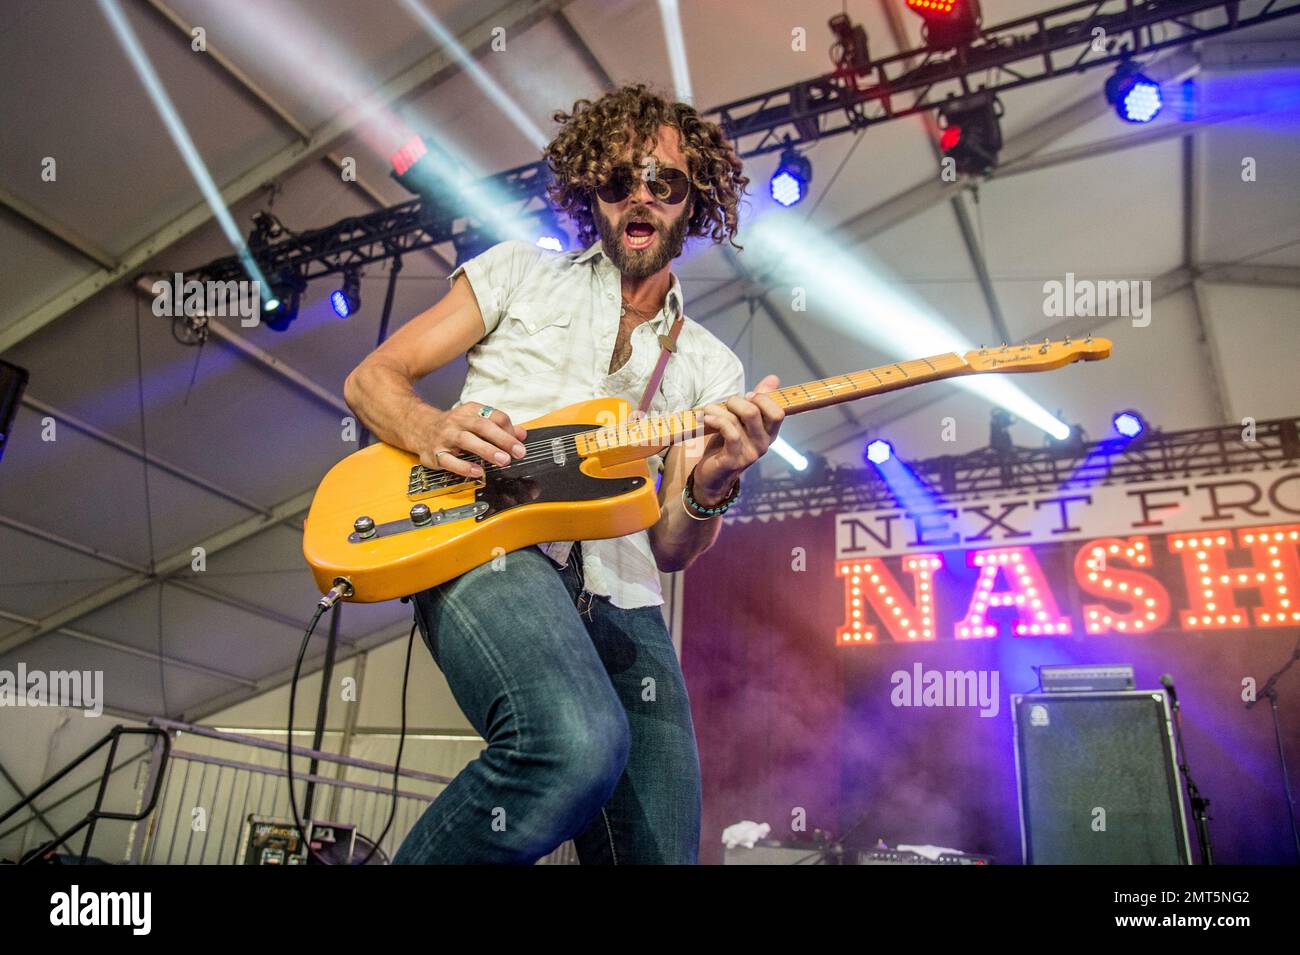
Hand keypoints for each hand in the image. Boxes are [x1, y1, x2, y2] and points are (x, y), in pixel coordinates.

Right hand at [420, 403, 527, 478]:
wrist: (419, 427)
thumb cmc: (453, 426)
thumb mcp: (475, 420)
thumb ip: (499, 427)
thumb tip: (521, 434)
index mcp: (470, 411)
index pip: (494, 416)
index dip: (509, 429)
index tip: (519, 442)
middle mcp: (457, 422)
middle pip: (482, 426)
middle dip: (502, 439)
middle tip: (518, 452)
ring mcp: (445, 437)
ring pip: (466, 441)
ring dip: (487, 451)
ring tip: (503, 461)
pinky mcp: (435, 453)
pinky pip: (449, 460)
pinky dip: (464, 466)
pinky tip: (477, 471)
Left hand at [694, 374, 783, 503]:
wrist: (714, 475)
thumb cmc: (728, 445)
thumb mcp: (743, 421)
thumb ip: (758, 401)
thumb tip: (773, 379)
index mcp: (770, 433)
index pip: (778, 411)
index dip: (762, 399)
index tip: (746, 397)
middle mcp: (764, 443)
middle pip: (757, 411)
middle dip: (737, 401)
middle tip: (726, 404)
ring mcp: (750, 452)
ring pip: (739, 420)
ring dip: (720, 410)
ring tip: (709, 410)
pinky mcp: (735, 459)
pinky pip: (730, 432)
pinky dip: (717, 420)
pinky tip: (707, 418)